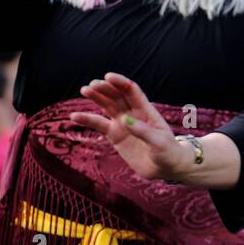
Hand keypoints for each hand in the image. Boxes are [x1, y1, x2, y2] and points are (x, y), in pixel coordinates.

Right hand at [70, 73, 188, 180]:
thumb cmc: (168, 152)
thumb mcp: (159, 142)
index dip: (120, 83)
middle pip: (117, 96)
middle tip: (92, 85)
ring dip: (96, 98)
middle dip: (105, 88)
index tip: (108, 77)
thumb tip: (125, 120)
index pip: (132, 91)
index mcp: (146, 110)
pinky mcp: (115, 136)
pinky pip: (99, 125)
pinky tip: (75, 117)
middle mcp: (133, 114)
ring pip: (107, 106)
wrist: (166, 168)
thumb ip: (143, 131)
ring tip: (84, 90)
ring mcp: (123, 124)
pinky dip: (87, 120)